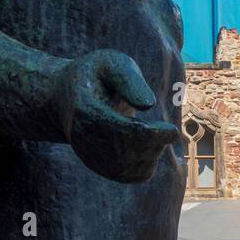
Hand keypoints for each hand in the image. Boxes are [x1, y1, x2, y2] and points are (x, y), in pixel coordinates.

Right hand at [53, 49, 179, 182]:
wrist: (66, 99)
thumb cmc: (96, 77)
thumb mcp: (110, 64)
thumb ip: (128, 79)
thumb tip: (148, 105)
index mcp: (85, 111)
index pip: (118, 131)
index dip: (150, 135)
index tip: (174, 131)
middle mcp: (84, 140)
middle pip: (130, 153)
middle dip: (156, 142)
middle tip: (164, 128)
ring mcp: (92, 158)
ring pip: (136, 168)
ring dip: (154, 151)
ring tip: (146, 129)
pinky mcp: (103, 169)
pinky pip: (138, 175)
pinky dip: (151, 161)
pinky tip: (145, 143)